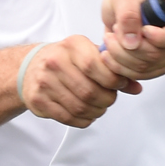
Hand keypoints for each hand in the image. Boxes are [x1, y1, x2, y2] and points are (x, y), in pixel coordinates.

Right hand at [18, 35, 140, 127]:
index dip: (112, 80)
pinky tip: (87, 113)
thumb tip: (136, 87)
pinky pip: (69, 118)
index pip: (95, 65)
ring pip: (81, 107)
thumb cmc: (64, 59)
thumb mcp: (87, 54)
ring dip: (97, 111)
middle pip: (90, 91)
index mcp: (71, 46)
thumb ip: (112, 69)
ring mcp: (44, 83)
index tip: (119, 84)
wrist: (29, 67)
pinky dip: (84, 119)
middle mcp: (55, 62)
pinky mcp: (39, 101)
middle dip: (107, 99)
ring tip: (99, 106)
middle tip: (109, 98)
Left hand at [99, 0, 164, 80]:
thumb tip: (132, 41)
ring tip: (109, 39)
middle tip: (114, 31)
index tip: (143, 30)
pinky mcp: (154, 69)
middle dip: (128, 46)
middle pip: (157, 54)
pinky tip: (108, 54)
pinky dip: (119, 67)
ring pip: (144, 67)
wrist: (121, 10)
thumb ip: (129, 14)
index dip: (160, 37)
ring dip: (120, 56)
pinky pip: (137, 75)